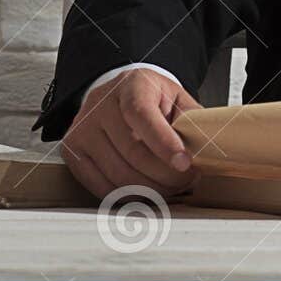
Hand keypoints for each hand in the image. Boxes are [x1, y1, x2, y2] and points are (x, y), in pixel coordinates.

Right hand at [60, 68, 200, 198]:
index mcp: (131, 85)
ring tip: (171, 187)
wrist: (118, 94)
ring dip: (150, 189)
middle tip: (187, 180)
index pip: (142, 116)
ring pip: (117, 174)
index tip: (184, 163)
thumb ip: (191, 120)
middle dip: (165, 174)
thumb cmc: (151, 99)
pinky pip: (100, 185)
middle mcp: (101, 105)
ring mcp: (82, 129)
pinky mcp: (72, 152)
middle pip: (132, 152)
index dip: (164, 143)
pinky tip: (146, 192)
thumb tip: (208, 147)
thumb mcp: (176, 98)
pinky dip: (127, 195)